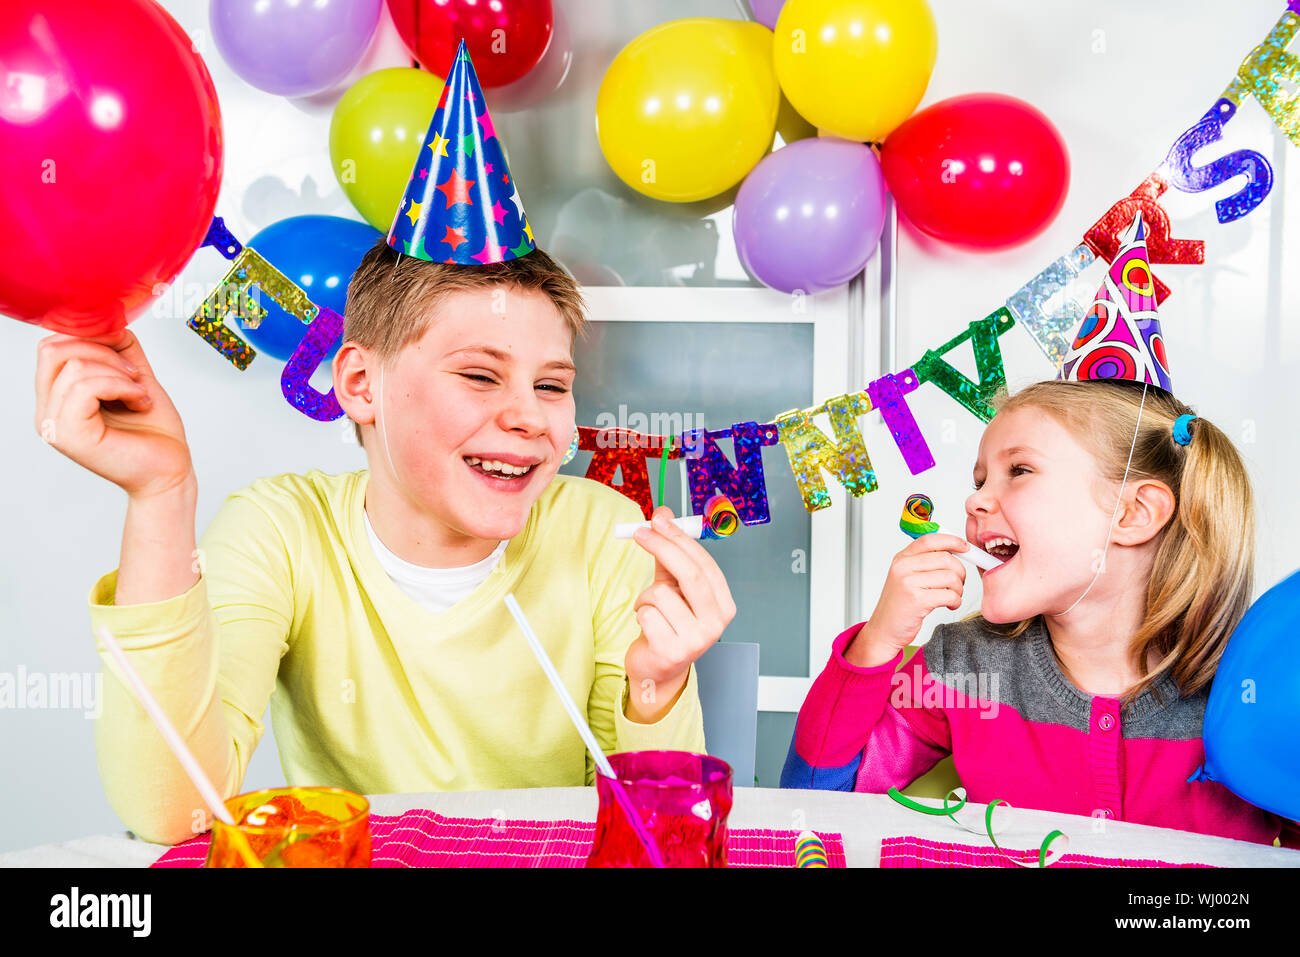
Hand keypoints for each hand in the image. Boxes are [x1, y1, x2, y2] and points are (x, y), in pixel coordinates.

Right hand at [34, 330, 193, 499]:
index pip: (51, 345)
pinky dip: (121, 385)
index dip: (89, 336)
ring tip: (139, 393)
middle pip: (53, 348)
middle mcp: (46, 411)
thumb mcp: (134, 375)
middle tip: (134, 375)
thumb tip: (105, 317)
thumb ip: (117, 346)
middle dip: (103, 351)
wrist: (170, 469)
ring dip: (118, 372)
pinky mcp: (68, 436)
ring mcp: (53, 425)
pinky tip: (139, 400)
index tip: (124, 352)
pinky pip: (85, 386)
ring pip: (73, 364)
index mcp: (56, 397)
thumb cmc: (154, 429)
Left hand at [624, 506, 737, 720]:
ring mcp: (696, 640)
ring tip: (649, 610)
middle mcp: (715, 623)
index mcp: (723, 604)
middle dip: (663, 547)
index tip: (660, 520)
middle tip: (641, 532)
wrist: (657, 670)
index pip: (705, 564)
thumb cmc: (669, 625)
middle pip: (690, 574)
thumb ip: (669, 554)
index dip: (680, 539)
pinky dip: (640, 614)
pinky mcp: (672, 651)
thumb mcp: (673, 588)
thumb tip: (664, 515)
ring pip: (661, 593)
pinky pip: (646, 614)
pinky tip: (647, 627)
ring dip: (645, 596)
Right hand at [851, 533, 968, 663]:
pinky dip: (955, 601)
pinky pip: (949, 595)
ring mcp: (909, 583)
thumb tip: (954, 551)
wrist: (884, 629)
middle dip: (960, 572)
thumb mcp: (905, 576)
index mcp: (901, 558)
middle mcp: (903, 567)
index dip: (952, 541)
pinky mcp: (917, 600)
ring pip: (951, 577)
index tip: (965, 547)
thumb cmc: (899, 604)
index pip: (930, 540)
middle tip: (958, 583)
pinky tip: (949, 605)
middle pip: (945, 559)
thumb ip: (924, 562)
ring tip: (952, 596)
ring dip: (958, 589)